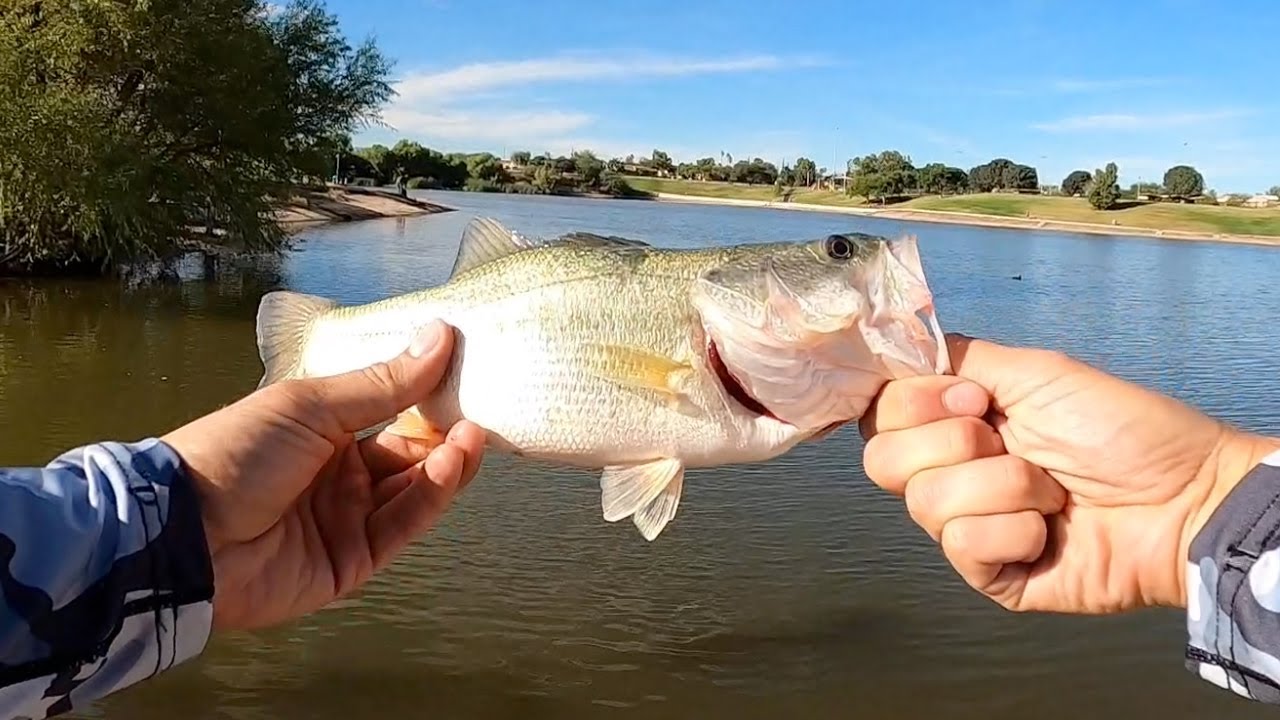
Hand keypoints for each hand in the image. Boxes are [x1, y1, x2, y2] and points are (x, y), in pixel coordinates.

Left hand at [162, 320, 484, 630]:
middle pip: (410, 453)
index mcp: (322, 433)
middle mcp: (339, 476)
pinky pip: (401, 527)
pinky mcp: (353, 563)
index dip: (428, 395)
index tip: (467, 369)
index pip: (391, 412)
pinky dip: (430, 496)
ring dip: (446, 463)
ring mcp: (347, 520)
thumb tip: (439, 336)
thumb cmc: (237, 452)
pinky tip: (449, 464)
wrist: (183, 536)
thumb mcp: (310, 406)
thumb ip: (383, 383)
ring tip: (472, 434)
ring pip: (414, 491)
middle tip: (482, 406)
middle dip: (446, 432)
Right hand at [859, 333, 1279, 613]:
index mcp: (955, 421)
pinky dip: (1013, 530)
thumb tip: (897, 347)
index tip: (975, 399)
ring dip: (1002, 487)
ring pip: (926, 503)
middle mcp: (952, 471)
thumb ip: (960, 357)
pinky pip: (962, 546)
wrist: (1183, 498)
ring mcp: (968, 526)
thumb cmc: (1123, 430)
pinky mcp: (989, 574)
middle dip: (953, 444)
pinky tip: (1049, 529)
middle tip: (1010, 442)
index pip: (880, 413)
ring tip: (1051, 491)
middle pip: (882, 461)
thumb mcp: (1037, 372)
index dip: (913, 403)